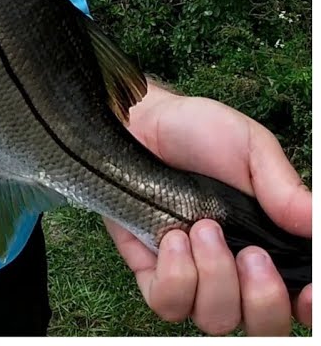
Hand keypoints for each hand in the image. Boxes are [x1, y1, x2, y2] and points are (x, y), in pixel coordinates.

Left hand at [105, 83, 311, 334]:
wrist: (142, 122)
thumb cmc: (200, 135)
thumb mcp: (252, 150)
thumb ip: (284, 190)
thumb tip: (316, 225)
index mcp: (271, 247)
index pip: (298, 303)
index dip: (308, 310)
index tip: (307, 292)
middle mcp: (235, 272)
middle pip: (260, 326)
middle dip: (262, 299)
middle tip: (252, 253)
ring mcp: (191, 276)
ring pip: (215, 319)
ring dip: (215, 279)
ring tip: (204, 229)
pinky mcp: (150, 270)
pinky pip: (166, 303)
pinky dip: (175, 277)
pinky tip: (174, 239)